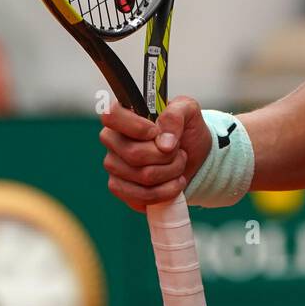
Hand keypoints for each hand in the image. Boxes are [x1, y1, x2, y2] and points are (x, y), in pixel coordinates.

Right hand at [99, 96, 212, 212]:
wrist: (193, 157)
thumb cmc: (185, 130)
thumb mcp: (188, 110)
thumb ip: (176, 115)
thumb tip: (164, 142)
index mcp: (125, 113)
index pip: (111, 115)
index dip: (135, 127)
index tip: (156, 132)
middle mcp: (113, 139)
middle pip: (133, 153)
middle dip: (166, 155)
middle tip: (177, 150)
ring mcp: (114, 165)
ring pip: (142, 175)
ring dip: (170, 172)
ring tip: (178, 164)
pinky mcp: (120, 188)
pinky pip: (140, 195)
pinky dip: (166, 191)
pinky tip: (174, 182)